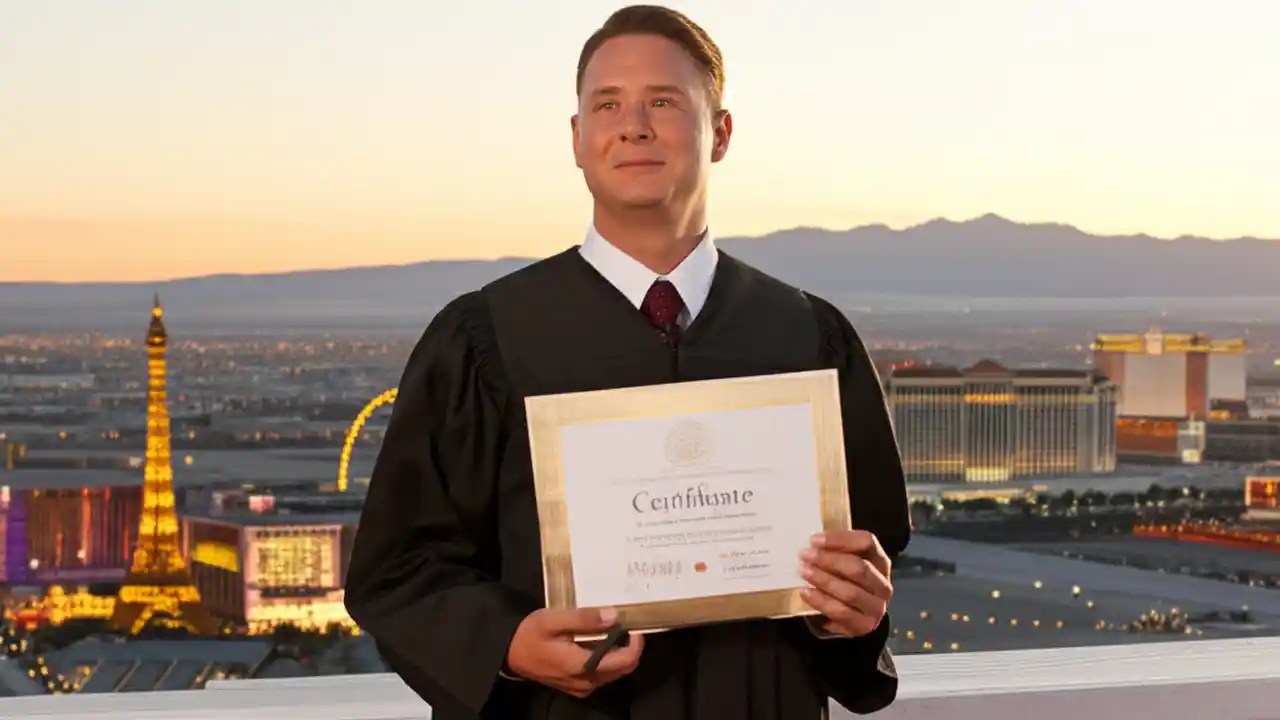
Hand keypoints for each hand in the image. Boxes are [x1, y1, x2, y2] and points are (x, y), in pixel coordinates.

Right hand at [505, 607, 644, 697]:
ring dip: (620, 653)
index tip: (634, 625)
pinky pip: (603, 675)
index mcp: (582, 666)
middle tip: (626, 625)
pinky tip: (600, 641)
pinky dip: (609, 659)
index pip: (625, 660)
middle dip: (630, 647)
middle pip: (624, 668)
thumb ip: (583, 618)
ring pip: (615, 673)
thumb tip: (614, 615)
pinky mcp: (578, 686)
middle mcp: (587, 682)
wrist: (510, 653)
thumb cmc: (530, 635)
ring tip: (614, 630)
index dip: (636, 643)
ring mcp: (583, 687)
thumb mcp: (553, 620)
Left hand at [798, 530, 892, 636]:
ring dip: (824, 580)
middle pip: (860, 568)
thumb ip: (834, 550)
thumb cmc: (841, 581)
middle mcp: (883, 584)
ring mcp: (877, 607)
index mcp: (880, 561)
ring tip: (804, 572)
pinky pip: (842, 613)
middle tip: (805, 556)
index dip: (840, 539)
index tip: (814, 540)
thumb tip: (812, 543)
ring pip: (851, 592)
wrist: (843, 615)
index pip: (867, 542)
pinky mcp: (865, 626)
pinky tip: (806, 593)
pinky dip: (822, 602)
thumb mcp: (842, 562)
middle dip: (829, 560)